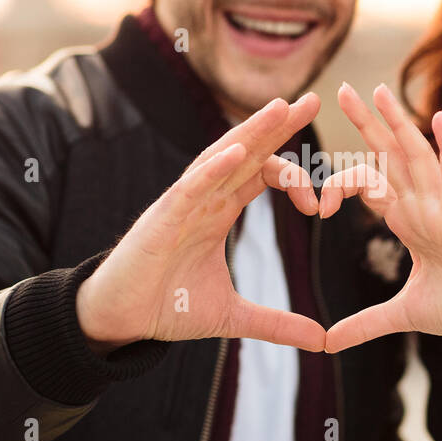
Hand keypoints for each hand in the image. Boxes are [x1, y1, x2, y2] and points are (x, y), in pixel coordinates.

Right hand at [76, 94, 324, 352]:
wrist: (120, 321)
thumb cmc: (166, 307)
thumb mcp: (233, 317)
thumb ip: (277, 323)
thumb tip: (322, 340)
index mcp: (219, 212)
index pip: (261, 175)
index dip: (292, 176)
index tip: (320, 204)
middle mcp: (203, 198)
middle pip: (246, 152)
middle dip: (278, 126)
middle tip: (313, 100)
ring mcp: (182, 204)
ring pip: (220, 157)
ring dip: (251, 131)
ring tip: (280, 108)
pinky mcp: (161, 219)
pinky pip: (190, 186)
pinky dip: (213, 167)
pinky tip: (237, 150)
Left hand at [317, 82, 441, 352]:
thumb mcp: (403, 315)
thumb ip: (365, 324)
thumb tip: (328, 343)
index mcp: (409, 220)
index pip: (371, 185)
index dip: (341, 185)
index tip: (316, 203)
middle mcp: (424, 206)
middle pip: (388, 156)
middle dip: (365, 124)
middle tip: (340, 89)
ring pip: (415, 157)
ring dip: (397, 123)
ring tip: (378, 90)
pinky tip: (439, 116)